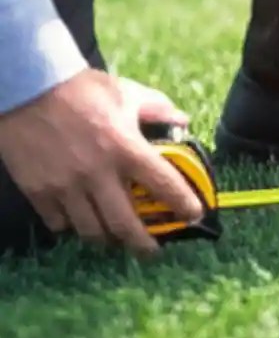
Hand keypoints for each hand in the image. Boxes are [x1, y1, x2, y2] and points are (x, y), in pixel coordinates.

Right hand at [0, 70, 202, 256]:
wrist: (25, 87)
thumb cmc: (80, 89)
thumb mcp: (126, 93)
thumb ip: (158, 109)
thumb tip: (182, 121)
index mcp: (126, 148)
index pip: (165, 186)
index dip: (184, 206)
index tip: (194, 216)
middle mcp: (98, 173)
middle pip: (125, 225)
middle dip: (143, 245)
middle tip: (151, 251)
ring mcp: (66, 186)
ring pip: (91, 230)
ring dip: (107, 239)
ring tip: (115, 237)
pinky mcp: (38, 190)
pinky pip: (59, 223)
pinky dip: (72, 226)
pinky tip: (79, 219)